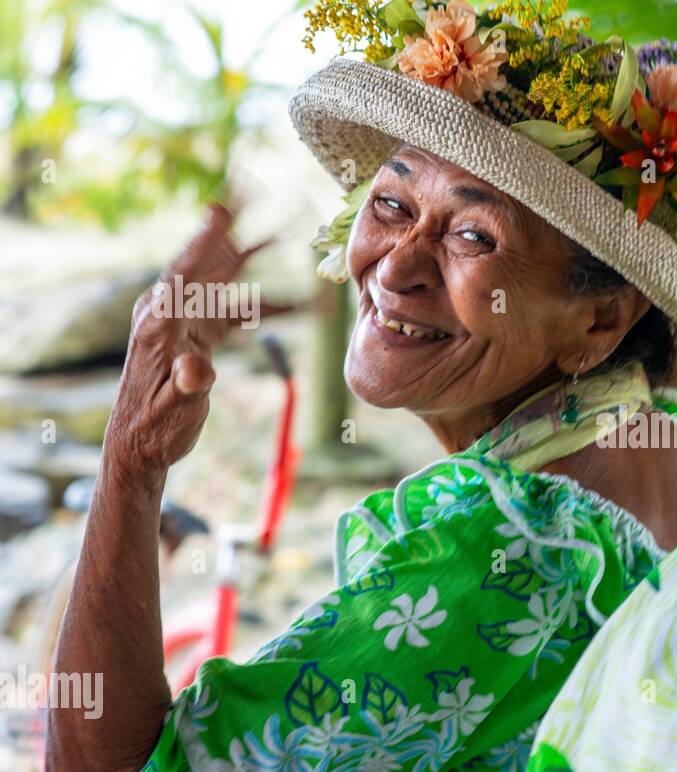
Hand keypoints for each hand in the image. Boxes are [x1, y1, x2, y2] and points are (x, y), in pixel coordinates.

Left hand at [103, 203, 270, 482]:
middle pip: (208, 260)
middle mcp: (170, 312)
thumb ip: (188, 385)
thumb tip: (197, 369)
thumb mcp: (173, 409)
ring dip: (257, 255)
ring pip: (226, 278)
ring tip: (288, 230)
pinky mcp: (199, 334)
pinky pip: (238, 310)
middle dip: (236, 227)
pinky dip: (269, 305)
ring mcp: (185, 320)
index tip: (220, 208)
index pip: (183, 272)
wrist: (140, 443)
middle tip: (255, 188)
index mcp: (160, 324)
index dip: (203, 240)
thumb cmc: (155, 428)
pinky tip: (301, 304)